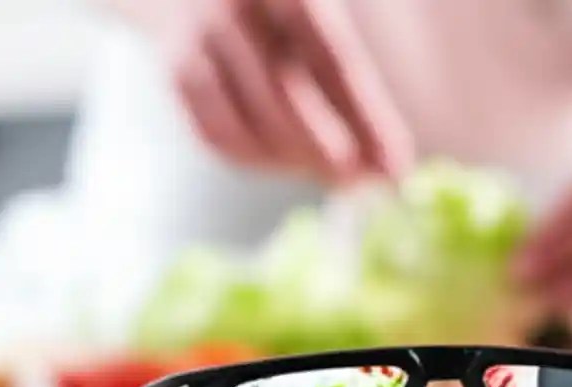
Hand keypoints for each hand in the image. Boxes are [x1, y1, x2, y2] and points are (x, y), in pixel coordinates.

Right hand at [141, 0, 411, 180]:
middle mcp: (232, 4)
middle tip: (359, 183)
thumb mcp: (325, 29)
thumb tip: (390, 167)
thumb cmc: (287, 15)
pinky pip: (215, 135)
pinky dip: (255, 161)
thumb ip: (357, 93)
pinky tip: (288, 166)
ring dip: (293, 161)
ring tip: (333, 177)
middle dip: (327, 147)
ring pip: (245, 121)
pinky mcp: (176, 71)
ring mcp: (197, 38)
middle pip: (283, 91)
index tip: (395, 167)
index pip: (332, 56)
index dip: (366, 118)